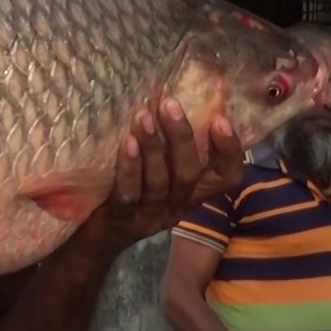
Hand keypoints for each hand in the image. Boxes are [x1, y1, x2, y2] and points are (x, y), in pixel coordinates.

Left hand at [77, 97, 243, 255]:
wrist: (100, 237)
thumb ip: (169, 146)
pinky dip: (130, 166)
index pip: (228, 177)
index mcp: (193, 193)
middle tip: (170, 105)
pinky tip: (126, 142)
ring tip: (144, 116)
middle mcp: (178, 205)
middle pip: (190, 173)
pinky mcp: (125, 217)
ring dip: (153, 146)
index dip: (230, 150)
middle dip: (182, 137)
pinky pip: (130, 192)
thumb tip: (165, 93)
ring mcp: (152, 214)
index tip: (221, 119)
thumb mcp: (158, 172)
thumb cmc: (133, 191)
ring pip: (161, 181)